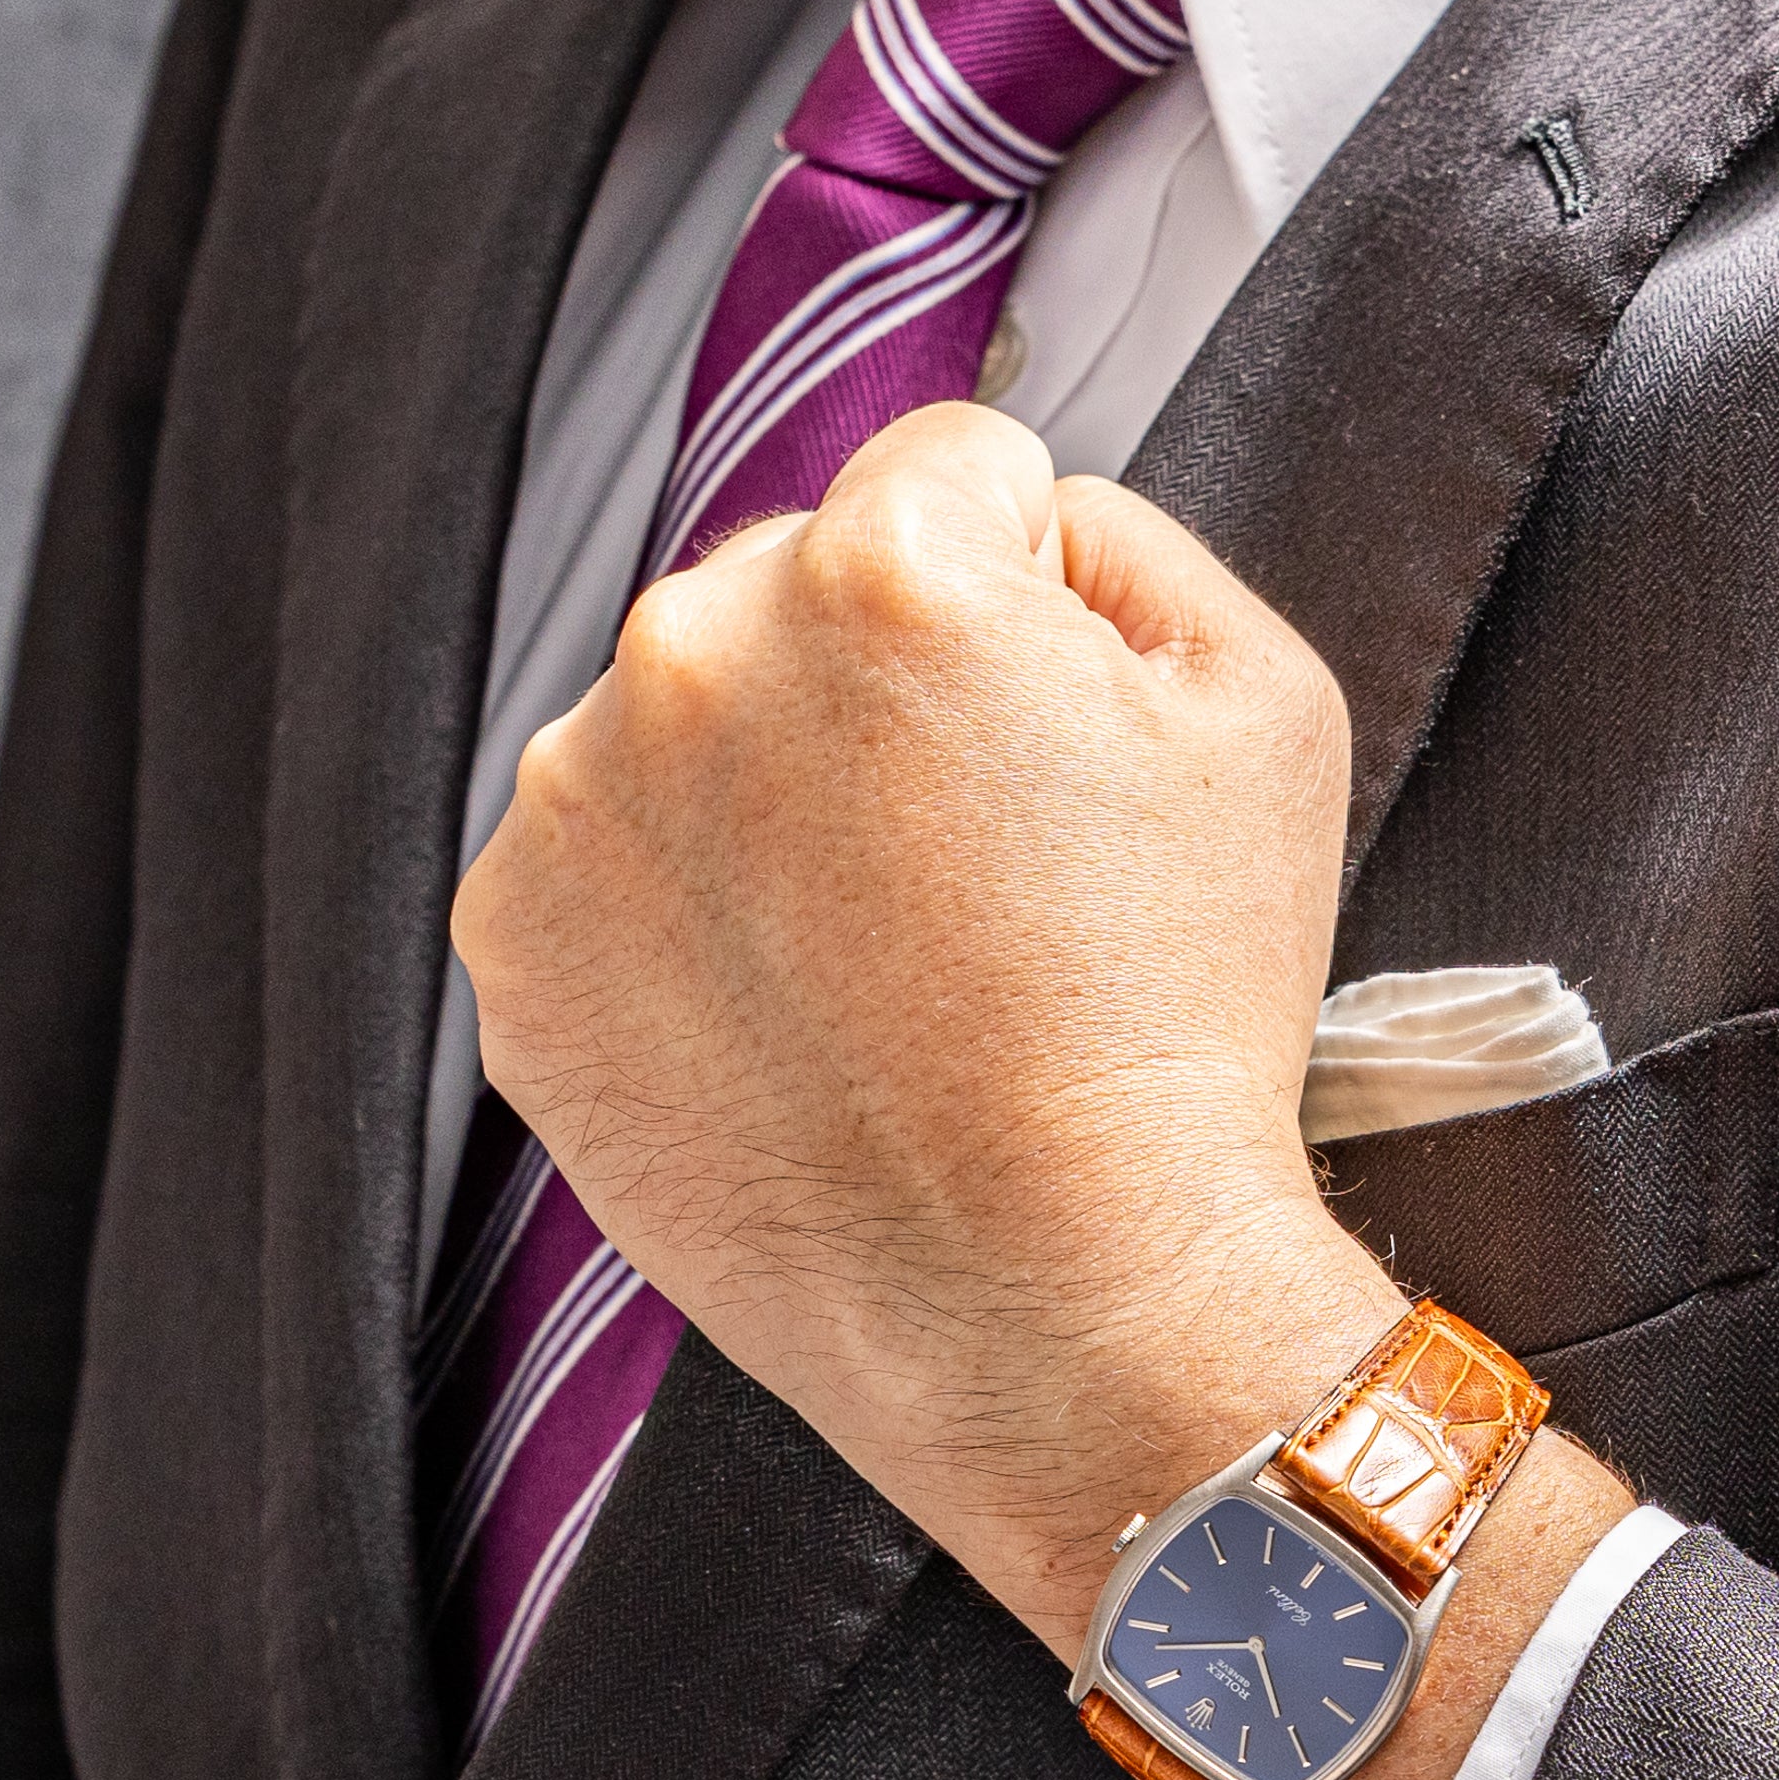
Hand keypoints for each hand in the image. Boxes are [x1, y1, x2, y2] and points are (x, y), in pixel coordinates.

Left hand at [453, 402, 1403, 1640]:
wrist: (1057, 1309)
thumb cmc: (1175, 1029)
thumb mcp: (1265, 715)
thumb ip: (1131, 546)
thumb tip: (1023, 526)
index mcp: (883, 571)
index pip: (960, 470)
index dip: (1040, 599)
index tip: (1055, 737)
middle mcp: (691, 652)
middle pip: (800, 589)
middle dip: (882, 689)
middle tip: (980, 871)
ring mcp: (576, 805)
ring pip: (691, 726)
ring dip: (770, 798)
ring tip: (888, 962)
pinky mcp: (512, 945)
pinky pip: (606, 866)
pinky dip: (685, 921)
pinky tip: (795, 1017)